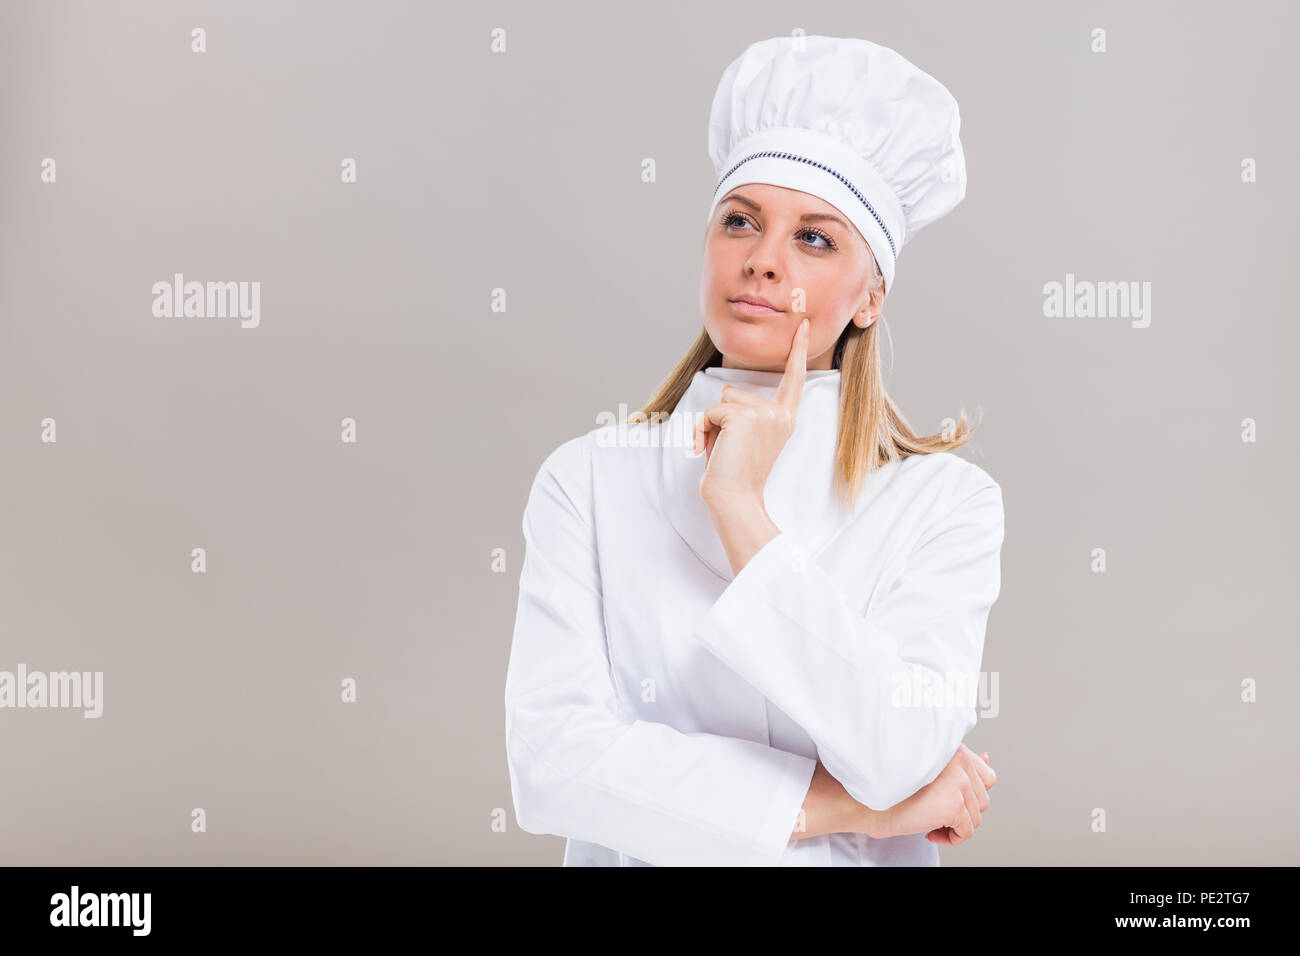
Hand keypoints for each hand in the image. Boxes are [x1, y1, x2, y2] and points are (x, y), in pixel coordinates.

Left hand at [693, 317, 809, 509]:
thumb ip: (739, 409)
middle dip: (720, 419)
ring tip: (718, 452)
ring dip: (710, 427)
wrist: (735, 499)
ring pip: (722, 403)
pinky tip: (706, 450)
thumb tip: (726, 390)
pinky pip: (711, 411)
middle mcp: (780, 414)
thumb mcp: (740, 436)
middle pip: (736, 395)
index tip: (804, 324)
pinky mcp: (744, 418)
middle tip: (727, 451)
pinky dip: (701, 430)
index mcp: (784, 419)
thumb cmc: (734, 473)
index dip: (797, 351)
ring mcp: (764, 414)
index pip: (793, 379)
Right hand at [868, 744, 995, 844]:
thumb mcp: (931, 768)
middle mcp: (958, 760)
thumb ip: (961, 764)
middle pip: (983, 799)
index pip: (986, 775)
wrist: (868, 802)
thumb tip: (987, 758)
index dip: (971, 794)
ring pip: (976, 816)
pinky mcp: (954, 804)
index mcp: (952, 748)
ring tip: (932, 822)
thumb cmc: (892, 786)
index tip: (950, 802)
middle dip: (962, 813)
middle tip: (936, 814)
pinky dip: (951, 838)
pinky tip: (931, 831)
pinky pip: (967, 831)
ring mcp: (958, 781)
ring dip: (956, 826)